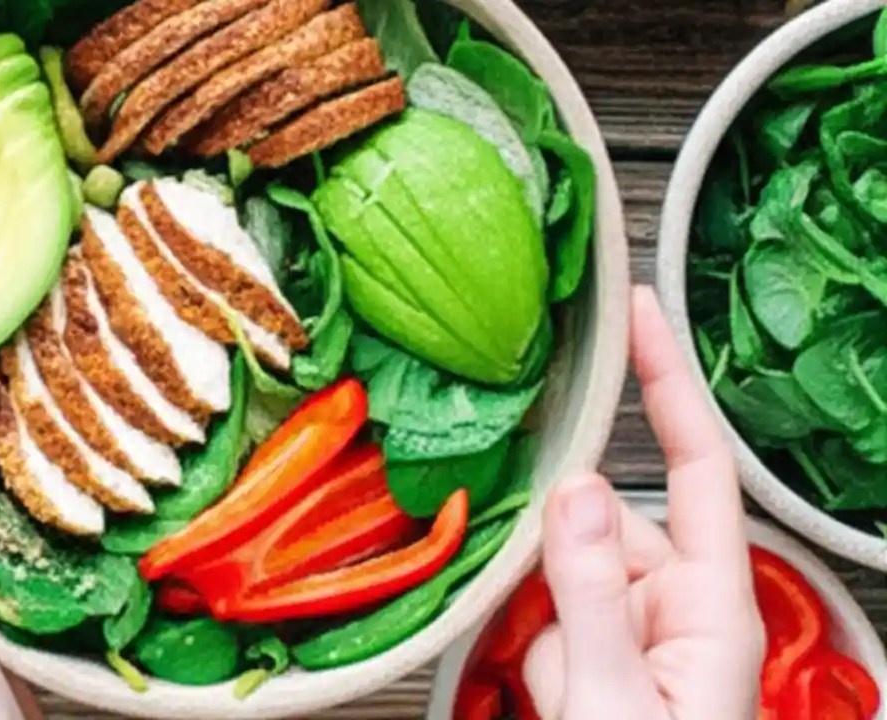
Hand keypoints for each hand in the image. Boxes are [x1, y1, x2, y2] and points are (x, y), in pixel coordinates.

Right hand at [524, 286, 764, 719]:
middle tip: (546, 609)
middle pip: (604, 529)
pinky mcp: (599, 659)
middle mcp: (677, 610)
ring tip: (554, 686)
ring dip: (542, 625)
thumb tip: (580, 489)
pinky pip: (547, 618)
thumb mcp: (612, 700)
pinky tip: (544, 689)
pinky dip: (533, 646)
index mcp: (712, 607)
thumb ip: (591, 592)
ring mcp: (635, 636)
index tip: (637, 313)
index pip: (697, 465)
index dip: (670, 381)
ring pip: (562, 577)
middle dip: (560, 565)